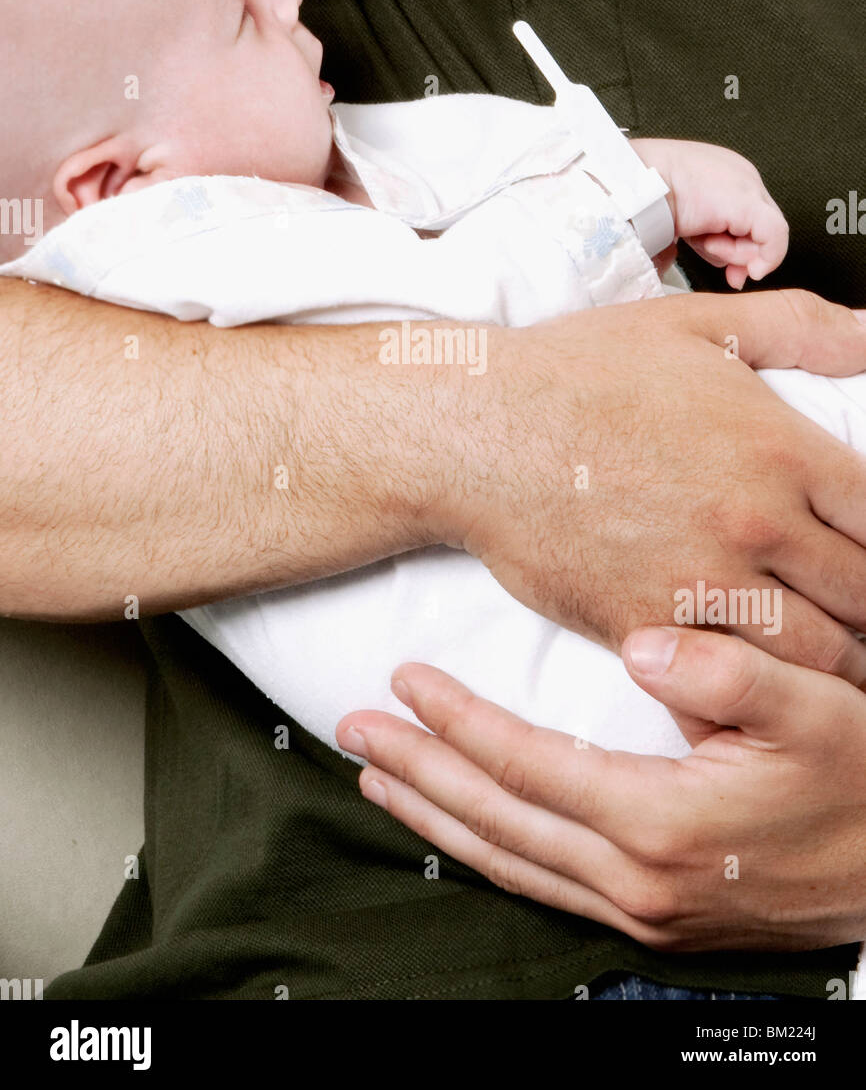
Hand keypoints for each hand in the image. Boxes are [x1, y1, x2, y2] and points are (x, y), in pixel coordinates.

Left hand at [337, 631, 865, 952]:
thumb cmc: (862, 784)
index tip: (406, 680)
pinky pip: (542, 884)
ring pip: (509, 862)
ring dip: (437, 817)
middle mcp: (636, 879)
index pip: (527, 764)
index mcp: (661, 822)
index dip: (459, 721)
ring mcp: (641, 910)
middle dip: (418, 772)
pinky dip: (488, 851)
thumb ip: (728, 671)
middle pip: (496, 820)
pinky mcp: (653, 920)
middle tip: (353, 729)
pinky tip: (463, 827)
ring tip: (379, 778)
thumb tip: (637, 646)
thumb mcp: (816, 710)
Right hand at [431, 289, 865, 683]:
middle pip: (865, 597)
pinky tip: (760, 693)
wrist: (477, 432)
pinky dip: (755, 697)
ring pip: (814, 656)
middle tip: (860, 616)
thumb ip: (800, 328)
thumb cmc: (577, 376)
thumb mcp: (695, 328)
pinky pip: (728, 686)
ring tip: (834, 667)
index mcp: (780, 449)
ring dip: (834, 664)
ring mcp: (702, 584)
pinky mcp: (647, 629)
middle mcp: (756, 524)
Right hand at [631, 138, 788, 288]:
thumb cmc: (645, 203)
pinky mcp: (748, 202)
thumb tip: (733, 274)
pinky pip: (774, 236)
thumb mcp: (685, 225)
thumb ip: (713, 244)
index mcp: (722, 179)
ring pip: (765, 233)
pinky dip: (766, 257)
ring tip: (703, 242)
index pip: (749, 221)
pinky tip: (744, 265)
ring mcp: (746, 186)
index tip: (734, 276)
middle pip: (758, 228)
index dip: (743, 252)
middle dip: (743, 256)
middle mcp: (740, 178)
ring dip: (734, 252)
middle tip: (728, 271)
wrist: (632, 186)